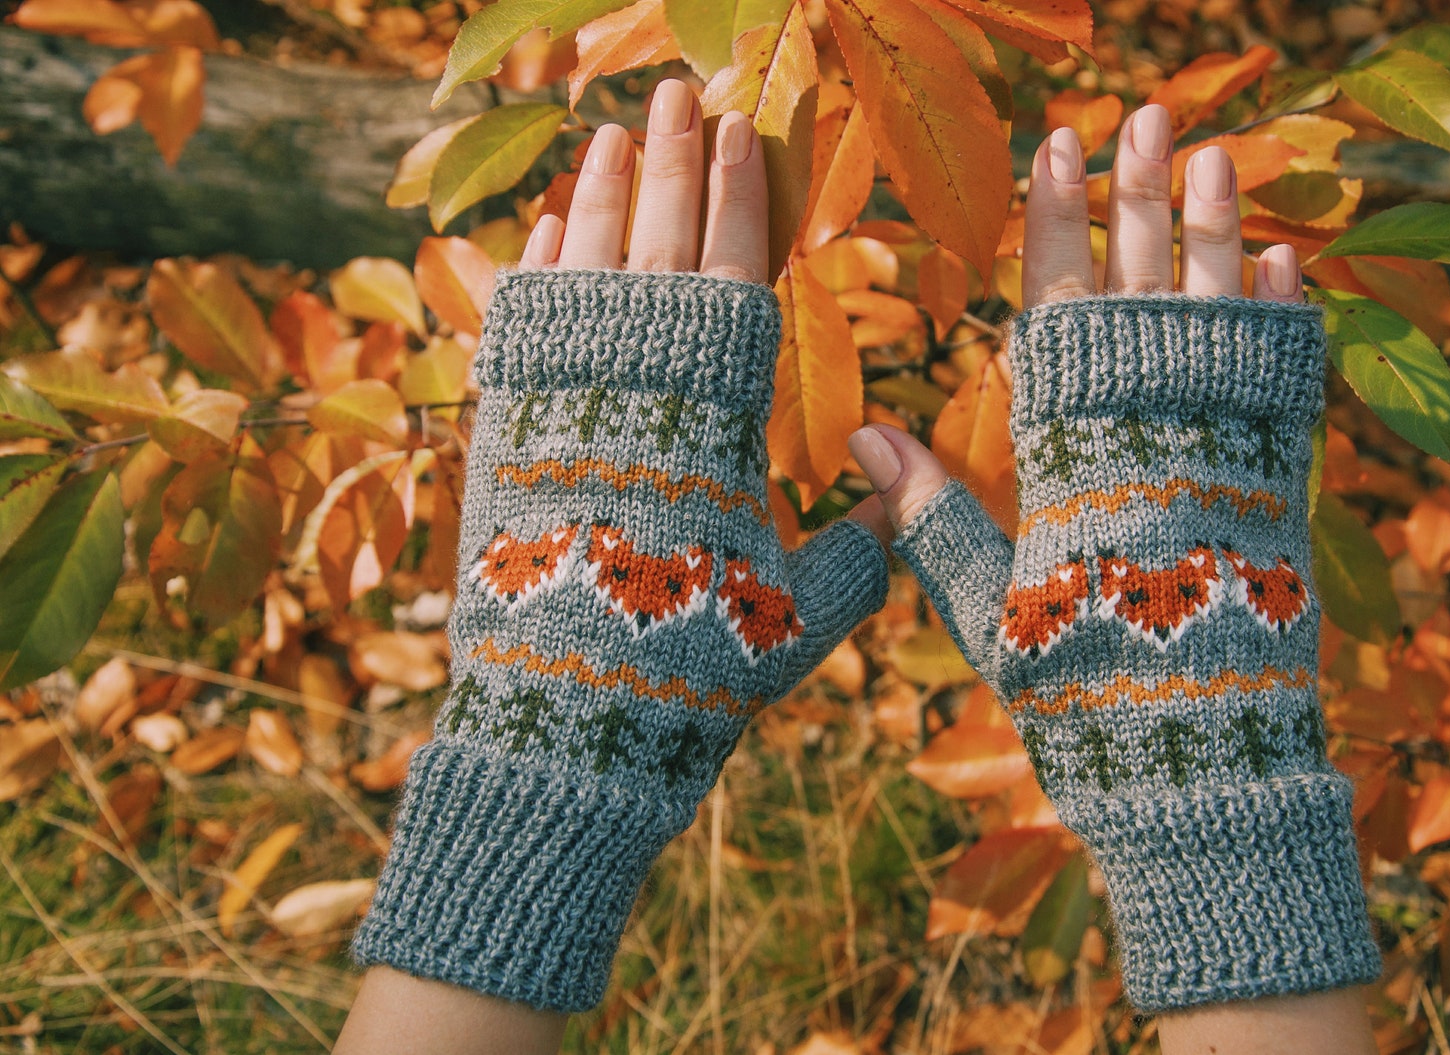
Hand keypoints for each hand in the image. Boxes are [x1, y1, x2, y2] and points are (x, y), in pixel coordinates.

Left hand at [346, 78, 892, 1031]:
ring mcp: (559, 401)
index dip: (739, 196)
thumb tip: (901, 488)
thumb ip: (862, 548)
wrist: (563, 724)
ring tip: (610, 132)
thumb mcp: (804, 616)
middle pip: (657, 243)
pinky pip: (518, 327)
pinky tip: (544, 233)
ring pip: (582, 268)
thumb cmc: (696, 671)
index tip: (739, 131)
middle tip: (675, 91)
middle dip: (670, 160)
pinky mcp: (501, 433)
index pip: (735, 274)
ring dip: (599, 194)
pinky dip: (532, 273)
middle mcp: (637, 387)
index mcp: (719, 415)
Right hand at [848, 103, 1381, 1021]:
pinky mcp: (1279, 481)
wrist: (1206, 759)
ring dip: (1218, 229)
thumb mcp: (990, 611)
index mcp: (1070, 459)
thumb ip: (930, 518)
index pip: (1056, 314)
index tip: (1056, 150)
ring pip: (1220, 317)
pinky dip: (1287, 319)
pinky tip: (1287, 261)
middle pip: (1142, 292)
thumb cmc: (1083, 692)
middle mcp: (1151, 436)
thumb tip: (859, 433)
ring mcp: (1223, 451)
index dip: (1054, 227)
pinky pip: (1286, 379)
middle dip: (1137, 199)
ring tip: (1214, 152)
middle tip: (1140, 115)